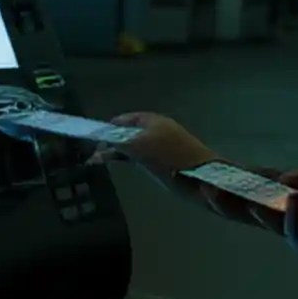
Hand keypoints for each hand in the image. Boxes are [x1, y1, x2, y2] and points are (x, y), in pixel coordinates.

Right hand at [87, 112, 215, 187]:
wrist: (204, 180)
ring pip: (135, 146)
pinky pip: (143, 157)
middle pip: (130, 132)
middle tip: (95, 151)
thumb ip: (118, 142)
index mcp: (153, 121)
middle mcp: (158, 130)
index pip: (126, 119)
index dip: (110, 126)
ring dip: (119, 152)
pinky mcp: (168, 162)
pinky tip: (123, 166)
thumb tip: (100, 143)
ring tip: (101, 160)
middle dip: (113, 140)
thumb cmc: (171, 160)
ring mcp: (164, 147)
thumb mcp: (139, 147)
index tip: (94, 137)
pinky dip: (130, 160)